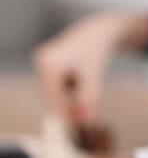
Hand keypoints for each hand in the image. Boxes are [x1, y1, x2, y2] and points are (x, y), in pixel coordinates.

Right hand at [31, 13, 145, 123]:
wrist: (97, 33)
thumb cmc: (97, 53)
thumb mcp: (94, 78)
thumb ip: (89, 100)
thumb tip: (86, 122)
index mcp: (49, 63)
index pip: (55, 96)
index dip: (68, 112)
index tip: (82, 124)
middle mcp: (40, 62)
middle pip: (51, 96)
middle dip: (69, 107)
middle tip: (88, 116)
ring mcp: (41, 62)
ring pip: (54, 92)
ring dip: (70, 98)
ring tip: (88, 87)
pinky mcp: (46, 65)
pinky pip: (56, 86)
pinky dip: (69, 90)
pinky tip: (82, 81)